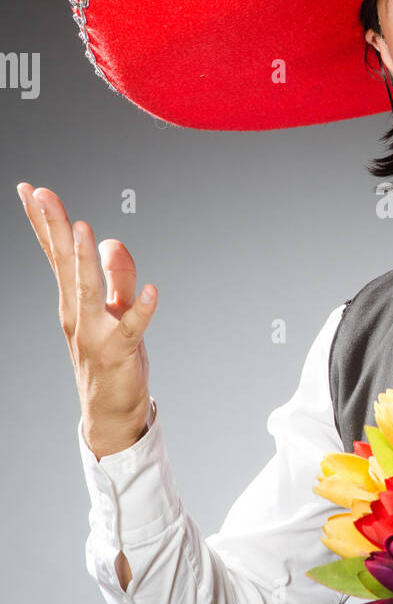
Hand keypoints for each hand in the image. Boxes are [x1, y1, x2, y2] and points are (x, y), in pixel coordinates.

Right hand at [17, 183, 156, 458]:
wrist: (112, 414)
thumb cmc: (113, 359)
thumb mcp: (116, 309)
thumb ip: (117, 276)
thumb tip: (112, 242)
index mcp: (73, 301)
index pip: (55, 254)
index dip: (44, 222)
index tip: (29, 189)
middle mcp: (77, 314)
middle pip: (63, 264)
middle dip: (53, 228)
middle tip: (40, 194)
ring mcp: (94, 334)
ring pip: (88, 292)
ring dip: (83, 260)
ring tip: (82, 228)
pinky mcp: (119, 352)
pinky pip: (131, 328)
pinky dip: (141, 310)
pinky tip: (151, 290)